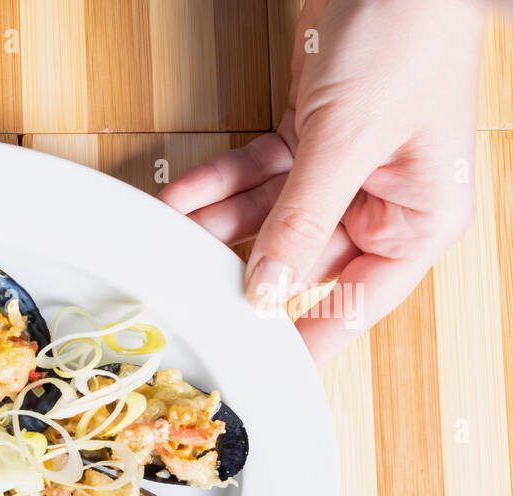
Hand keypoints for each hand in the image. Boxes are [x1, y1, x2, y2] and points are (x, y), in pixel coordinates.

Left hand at [158, 0, 485, 360]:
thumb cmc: (408, 35)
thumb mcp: (348, 141)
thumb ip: (303, 219)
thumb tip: (267, 289)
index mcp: (420, 219)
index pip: (356, 302)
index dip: (305, 337)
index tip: (258, 367)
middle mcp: (383, 202)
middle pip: (301, 261)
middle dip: (241, 272)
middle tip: (188, 299)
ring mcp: (343, 171)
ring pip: (268, 218)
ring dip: (216, 228)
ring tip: (166, 247)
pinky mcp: (311, 138)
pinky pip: (256, 176)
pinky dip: (216, 185)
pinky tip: (176, 202)